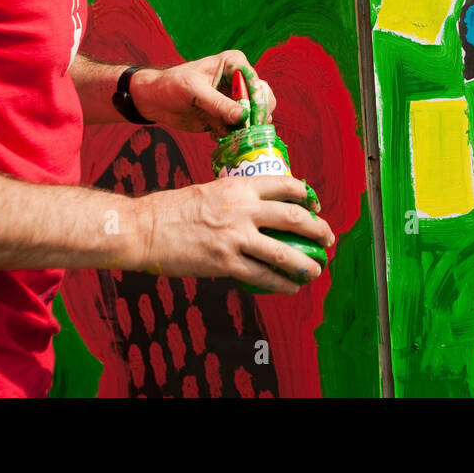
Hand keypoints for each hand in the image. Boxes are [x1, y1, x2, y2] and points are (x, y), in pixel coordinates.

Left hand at [129, 50, 275, 135]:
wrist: (155, 99)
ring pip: (255, 115)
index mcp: (233, 64)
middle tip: (245, 131)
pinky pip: (241, 128)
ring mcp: (235, 99)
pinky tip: (215, 134)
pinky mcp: (228, 115)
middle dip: (256, 117)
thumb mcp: (193, 91)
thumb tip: (242, 116)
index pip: (256, 82)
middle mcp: (239, 80)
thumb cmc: (171, 84)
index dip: (258, 101)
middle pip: (263, 99)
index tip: (252, 119)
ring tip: (226, 133)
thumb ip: (217, 103)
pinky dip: (233, 134)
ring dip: (245, 128)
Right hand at [133, 175, 333, 292]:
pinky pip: (262, 276)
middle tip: (327, 238)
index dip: (306, 195)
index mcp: (239, 187)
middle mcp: (243, 210)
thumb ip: (236, 198)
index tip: (314, 205)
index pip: (285, 185)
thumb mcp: (209, 190)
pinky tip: (291, 287)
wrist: (145, 229)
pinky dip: (281, 283)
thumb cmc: (173, 210)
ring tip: (317, 269)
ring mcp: (235, 238)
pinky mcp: (225, 264)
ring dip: (306, 263)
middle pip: (294, 217)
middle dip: (318, 229)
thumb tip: (258, 208)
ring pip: (284, 252)